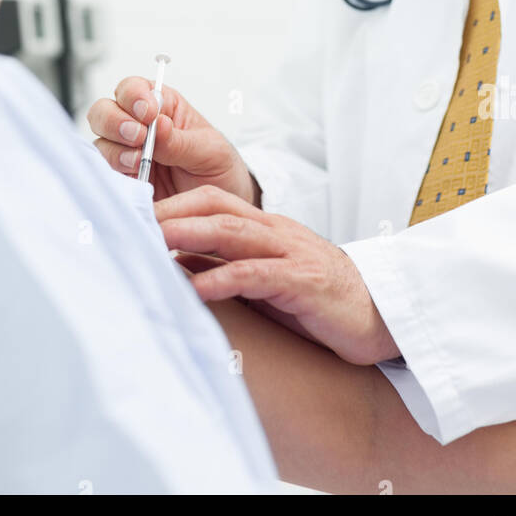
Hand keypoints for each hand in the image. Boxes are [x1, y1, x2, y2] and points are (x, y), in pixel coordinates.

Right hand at [87, 80, 259, 204]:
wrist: (215, 211)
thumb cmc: (217, 170)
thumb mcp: (210, 151)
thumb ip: (182, 140)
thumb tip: (159, 125)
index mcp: (162, 107)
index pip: (134, 88)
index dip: (135, 96)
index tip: (149, 113)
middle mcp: (138, 127)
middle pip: (105, 110)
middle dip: (116, 121)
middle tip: (138, 137)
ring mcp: (126, 154)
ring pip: (100, 141)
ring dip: (115, 149)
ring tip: (139, 162)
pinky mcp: (121, 180)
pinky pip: (104, 173)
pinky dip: (113, 174)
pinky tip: (134, 179)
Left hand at [154, 185, 398, 364]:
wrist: (382, 315)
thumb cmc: (320, 301)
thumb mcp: (270, 279)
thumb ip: (230, 267)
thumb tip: (178, 266)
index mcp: (267, 229)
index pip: (214, 200)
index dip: (175, 204)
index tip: (136, 216)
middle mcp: (277, 233)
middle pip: (217, 208)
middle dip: (173, 213)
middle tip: (133, 224)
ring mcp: (292, 254)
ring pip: (234, 233)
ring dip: (190, 235)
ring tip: (154, 243)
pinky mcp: (304, 282)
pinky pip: (258, 276)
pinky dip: (223, 280)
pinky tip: (196, 290)